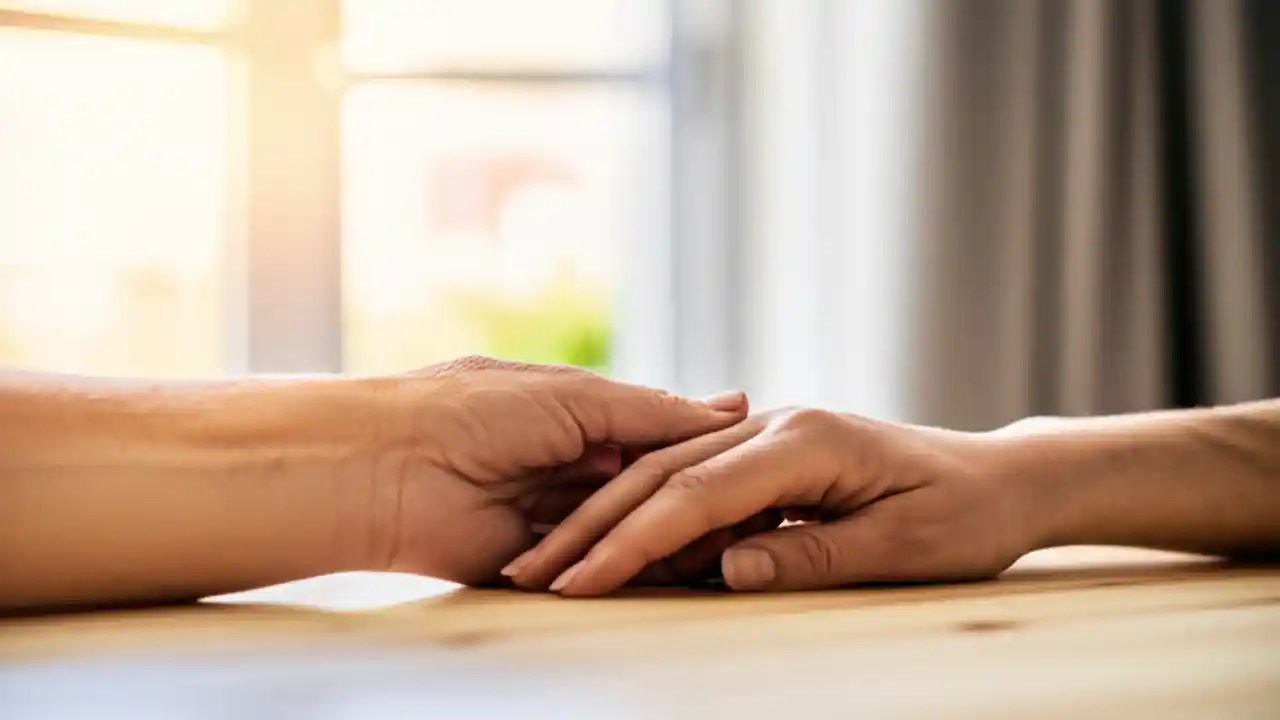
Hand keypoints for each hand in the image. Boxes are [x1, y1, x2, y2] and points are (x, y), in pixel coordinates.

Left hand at [366, 356, 747, 584]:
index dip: (701, 448)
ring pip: (624, 527)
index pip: (655, 434)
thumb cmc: (472, 412)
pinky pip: (590, 565)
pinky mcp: (534, 559)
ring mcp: (551, 511)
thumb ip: (651, 413)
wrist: (388, 469)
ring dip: (662, 533)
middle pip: (646, 484)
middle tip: (750, 506)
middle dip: (687, 495)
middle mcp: (567, 460)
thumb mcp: (577, 397)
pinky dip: (624, 566)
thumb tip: (730, 407)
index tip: (755, 454)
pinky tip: (672, 565)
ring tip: (725, 538)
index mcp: (575, 411)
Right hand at [503, 408, 1036, 594]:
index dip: (631, 541)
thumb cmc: (964, 517)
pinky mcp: (772, 455)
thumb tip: (726, 569)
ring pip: (668, 471)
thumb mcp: (902, 546)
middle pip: (663, 473)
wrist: (1002, 480)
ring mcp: (772, 435)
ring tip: (553, 559)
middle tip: (534, 573)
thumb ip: (812, 554)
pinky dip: (652, 515)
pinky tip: (617, 545)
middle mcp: (778, 426)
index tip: (578, 582)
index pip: (696, 493)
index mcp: (806, 439)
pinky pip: (697, 482)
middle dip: (594, 526)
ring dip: (609, 517)